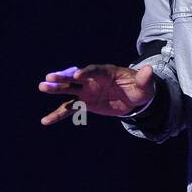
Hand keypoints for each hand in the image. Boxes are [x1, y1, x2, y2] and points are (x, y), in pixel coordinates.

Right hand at [38, 64, 154, 123]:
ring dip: (56, 90)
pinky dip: (57, 115)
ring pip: (69, 91)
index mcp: (106, 72)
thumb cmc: (140, 88)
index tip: (78, 74)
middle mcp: (93, 80)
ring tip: (42, 87)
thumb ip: (144, 79)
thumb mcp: (144, 85)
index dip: (86, 72)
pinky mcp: (85, 103)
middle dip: (63, 78)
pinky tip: (45, 121)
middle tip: (49, 78)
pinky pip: (69, 109)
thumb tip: (149, 71)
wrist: (134, 98)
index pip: (94, 71)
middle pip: (76, 78)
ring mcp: (87, 91)